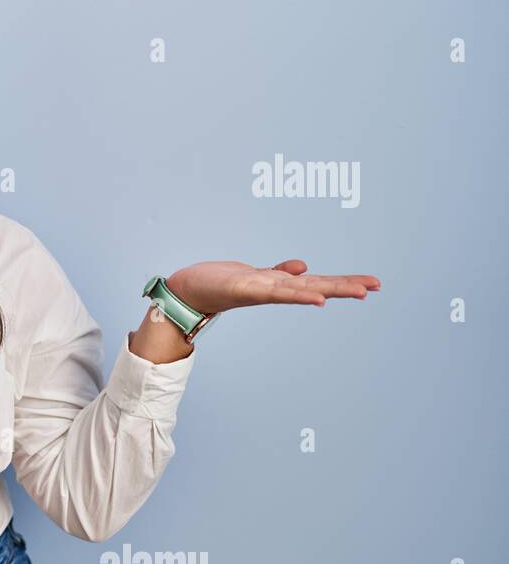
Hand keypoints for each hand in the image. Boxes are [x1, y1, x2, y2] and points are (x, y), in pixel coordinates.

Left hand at [165, 259, 380, 314]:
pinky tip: (315, 296)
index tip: (372, 285)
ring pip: (300, 290)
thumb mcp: (254, 275)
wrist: (188, 291)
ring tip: (356, 292)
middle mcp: (273, 289)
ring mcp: (260, 290)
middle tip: (374, 287)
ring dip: (328, 291)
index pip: (317, 283)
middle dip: (345, 287)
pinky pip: (274, 292)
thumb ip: (279, 273)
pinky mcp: (243, 289)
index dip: (344, 283)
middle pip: (315, 286)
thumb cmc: (219, 283)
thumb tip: (303, 267)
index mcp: (277, 285)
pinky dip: (295, 293)